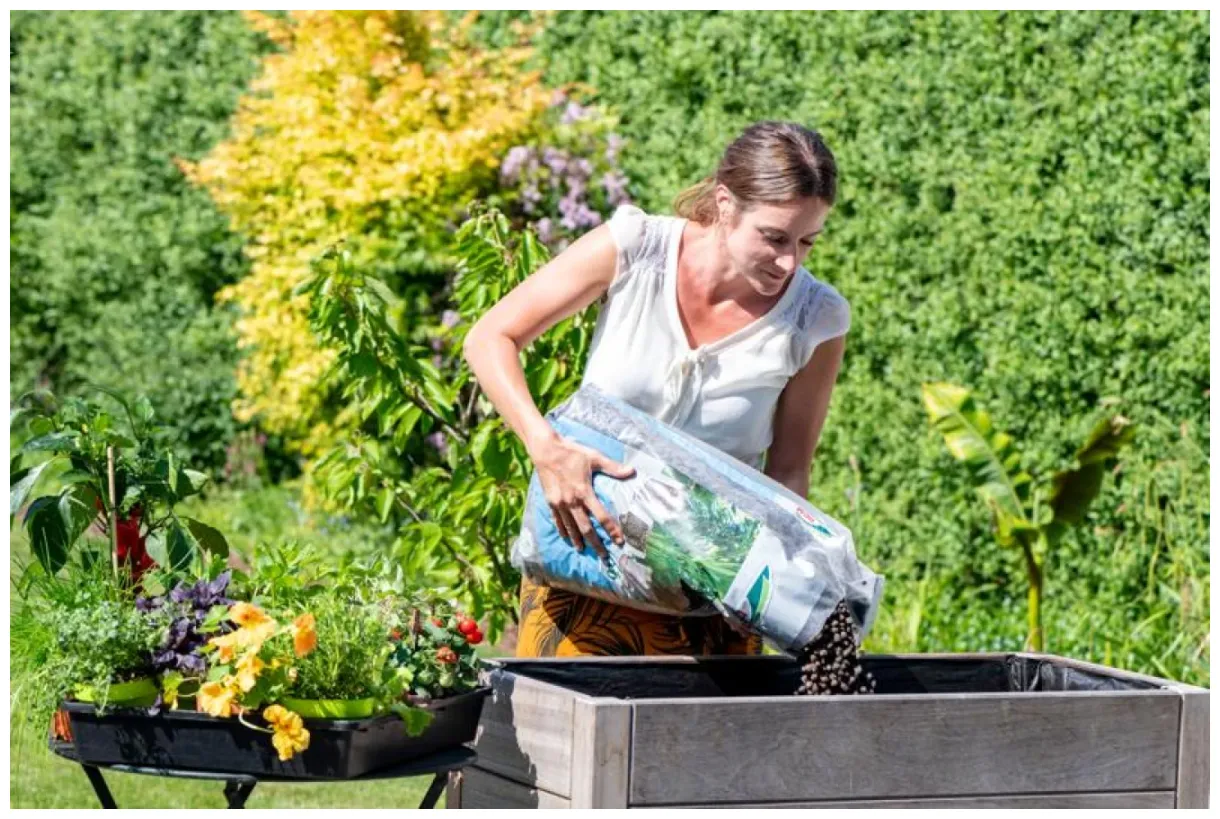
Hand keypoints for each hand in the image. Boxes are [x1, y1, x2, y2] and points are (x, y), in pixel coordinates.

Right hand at [530, 434, 634, 557]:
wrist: (546, 450)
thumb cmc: (572, 452)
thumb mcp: (594, 458)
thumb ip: (613, 468)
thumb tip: (632, 471)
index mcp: (584, 492)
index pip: (601, 516)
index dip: (611, 530)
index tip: (619, 540)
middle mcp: (572, 501)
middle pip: (586, 528)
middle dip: (596, 543)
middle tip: (604, 556)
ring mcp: (560, 503)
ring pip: (571, 527)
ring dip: (578, 540)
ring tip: (584, 550)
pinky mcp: (551, 502)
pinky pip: (558, 520)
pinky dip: (563, 530)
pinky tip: (567, 538)